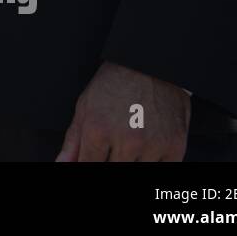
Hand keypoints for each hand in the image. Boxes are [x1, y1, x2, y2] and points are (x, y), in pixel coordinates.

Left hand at [56, 61, 189, 160]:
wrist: (149, 64)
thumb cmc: (114, 84)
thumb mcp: (85, 107)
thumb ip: (73, 141)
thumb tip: (62, 165)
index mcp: (98, 130)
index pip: (87, 166)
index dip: (90, 163)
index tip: (96, 156)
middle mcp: (125, 140)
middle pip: (114, 170)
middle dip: (111, 160)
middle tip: (115, 145)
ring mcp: (152, 145)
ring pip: (137, 171)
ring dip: (133, 161)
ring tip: (131, 142)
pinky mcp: (175, 146)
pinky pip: (164, 169)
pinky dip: (155, 162)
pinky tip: (148, 149)